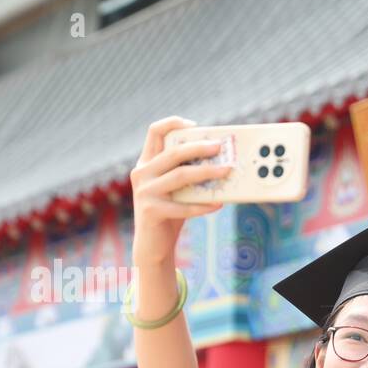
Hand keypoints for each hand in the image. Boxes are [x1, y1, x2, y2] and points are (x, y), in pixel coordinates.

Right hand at [130, 116, 231, 264]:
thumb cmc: (170, 212)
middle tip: (220, 147)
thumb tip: (221, 160)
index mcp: (146, 163)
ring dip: (206, 172)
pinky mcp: (151, 211)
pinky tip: (218, 204)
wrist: (153, 244)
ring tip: (226, 171)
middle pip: (172, 153)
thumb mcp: (176, 189)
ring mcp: (144, 192)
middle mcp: (141, 173)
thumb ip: (187, 173)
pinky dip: (203, 205)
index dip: (174, 123)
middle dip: (198, 147)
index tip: (195, 126)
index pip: (155, 132)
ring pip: (180, 176)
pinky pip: (183, 206)